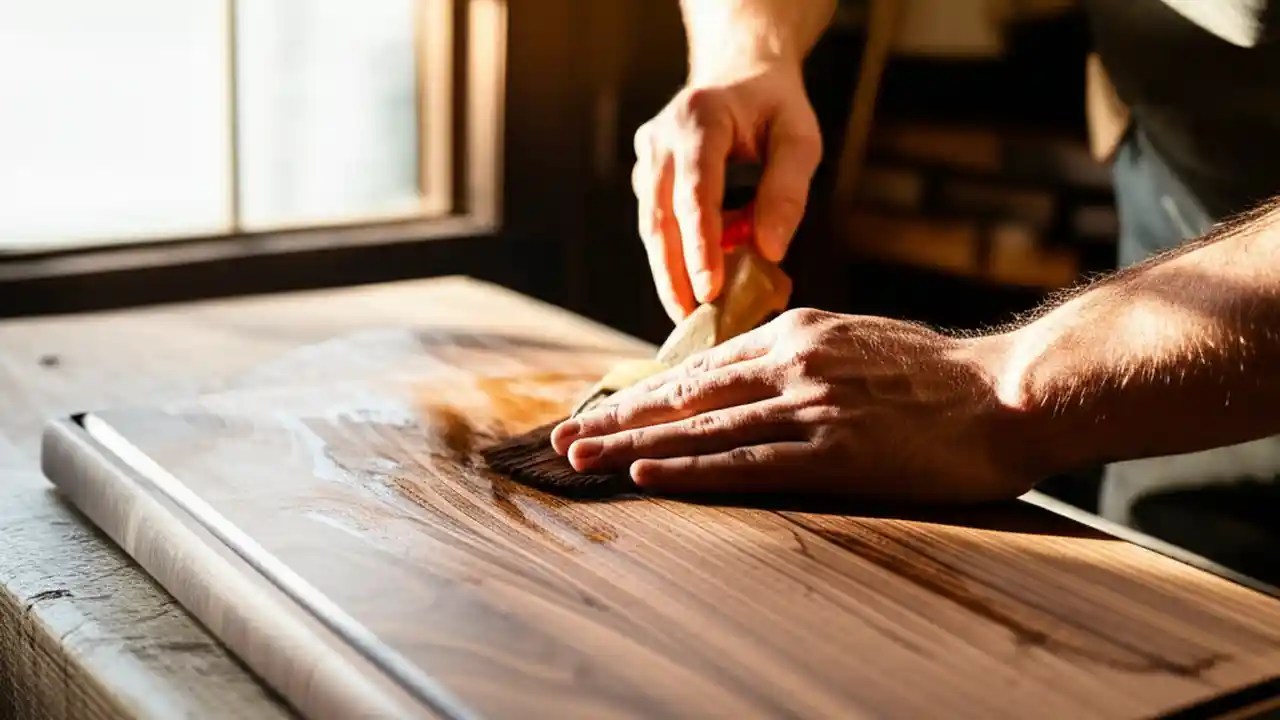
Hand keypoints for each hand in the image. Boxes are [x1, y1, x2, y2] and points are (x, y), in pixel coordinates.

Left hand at [551, 309, 1035, 501]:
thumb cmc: (939, 373)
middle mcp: (790, 362)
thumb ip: (800, 355)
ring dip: (632, 444)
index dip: (646, 390)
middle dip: (618, 415)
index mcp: (796, 332)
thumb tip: (749, 377)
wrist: (1007, 391)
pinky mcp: (832, 451)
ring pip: (701, 427)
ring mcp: (808, 406)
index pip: (700, 364)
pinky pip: (745, 464)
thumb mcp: (858, 341)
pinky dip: (689, 469)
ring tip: (581, 457)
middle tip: (564, 435)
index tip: (605, 407)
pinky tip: (646, 474)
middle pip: (684, 393)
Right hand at [632, 61, 821, 321]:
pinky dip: (677, 258)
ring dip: (670, 276)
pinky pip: (658, 225)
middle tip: (694, 323)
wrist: (738, 74)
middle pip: (661, 219)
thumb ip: (786, 192)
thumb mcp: (799, 139)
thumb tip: (769, 252)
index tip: (710, 290)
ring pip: (652, 228)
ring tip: (693, 318)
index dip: (700, 246)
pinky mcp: (646, 178)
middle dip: (675, 276)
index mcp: (698, 118)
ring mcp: (647, 159)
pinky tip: (699, 286)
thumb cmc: (774, 107)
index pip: (695, 192)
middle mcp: (660, 139)